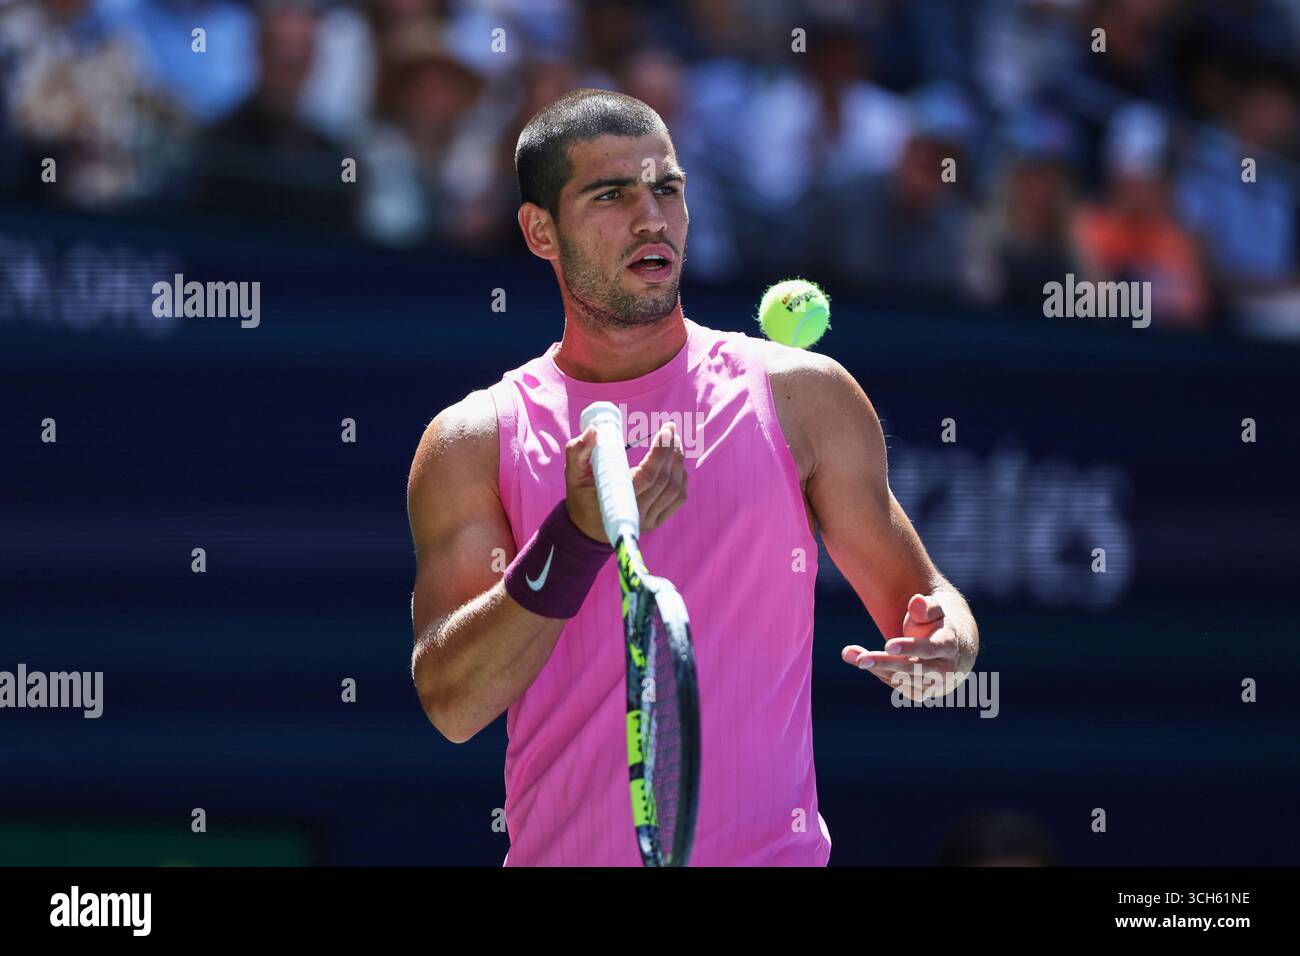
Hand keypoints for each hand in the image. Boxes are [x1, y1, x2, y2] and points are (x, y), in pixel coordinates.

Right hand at [564, 421, 687, 541]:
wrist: (587, 527)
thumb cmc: (581, 495)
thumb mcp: (573, 472)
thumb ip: (578, 450)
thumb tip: (594, 430)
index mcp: (618, 501)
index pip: (648, 476)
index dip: (661, 452)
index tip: (666, 430)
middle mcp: (637, 514)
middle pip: (665, 480)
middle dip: (672, 451)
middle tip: (671, 430)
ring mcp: (649, 520)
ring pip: (674, 489)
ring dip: (678, 462)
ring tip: (675, 442)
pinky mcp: (656, 521)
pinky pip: (677, 499)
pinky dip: (681, 478)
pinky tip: (678, 462)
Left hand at [842, 593, 966, 700]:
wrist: (948, 652)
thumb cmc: (934, 625)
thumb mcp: (934, 611)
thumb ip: (926, 606)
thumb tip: (917, 602)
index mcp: (949, 646)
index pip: (930, 649)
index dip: (910, 648)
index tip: (888, 645)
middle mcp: (945, 670)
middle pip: (912, 669)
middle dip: (885, 663)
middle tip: (860, 659)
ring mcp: (933, 685)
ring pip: (900, 679)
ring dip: (875, 667)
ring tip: (849, 653)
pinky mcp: (921, 694)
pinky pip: (895, 684)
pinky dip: (877, 672)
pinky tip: (858, 657)